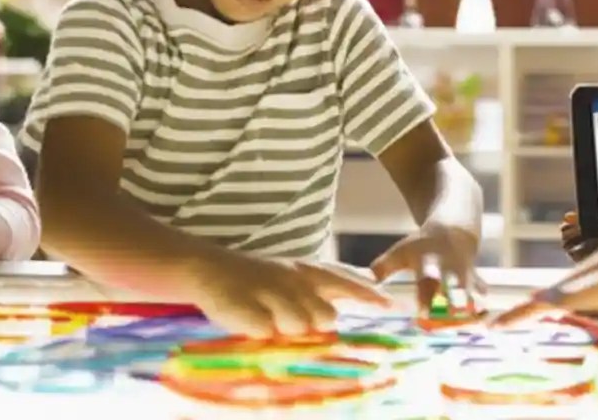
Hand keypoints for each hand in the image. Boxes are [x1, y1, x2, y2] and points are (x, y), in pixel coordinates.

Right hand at [190, 252, 391, 336]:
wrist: (208, 268)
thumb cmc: (257, 279)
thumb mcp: (293, 275)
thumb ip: (322, 289)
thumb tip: (351, 304)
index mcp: (305, 271)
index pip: (343, 281)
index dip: (366, 294)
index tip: (389, 303)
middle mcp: (292, 279)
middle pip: (325, 315)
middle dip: (317, 324)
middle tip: (294, 320)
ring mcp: (269, 291)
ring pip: (299, 324)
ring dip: (289, 329)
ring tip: (269, 320)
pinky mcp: (244, 305)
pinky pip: (265, 330)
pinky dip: (262, 330)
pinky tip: (253, 323)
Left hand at [371, 222, 482, 312]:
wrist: (453, 232)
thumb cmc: (421, 247)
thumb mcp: (401, 252)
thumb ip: (384, 267)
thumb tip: (366, 283)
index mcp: (429, 262)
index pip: (427, 281)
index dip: (426, 298)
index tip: (423, 315)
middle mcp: (449, 268)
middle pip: (454, 284)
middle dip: (456, 299)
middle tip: (455, 315)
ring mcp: (464, 273)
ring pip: (471, 289)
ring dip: (472, 305)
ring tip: (475, 322)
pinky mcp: (475, 279)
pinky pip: (481, 291)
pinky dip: (481, 304)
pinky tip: (484, 320)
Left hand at [494, 216, 597, 326]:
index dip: (595, 291)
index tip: (582, 308)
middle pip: (585, 274)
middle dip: (555, 298)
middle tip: (514, 317)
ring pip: (574, 283)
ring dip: (538, 304)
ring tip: (506, 320)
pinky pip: (575, 293)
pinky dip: (544, 306)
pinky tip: (518, 316)